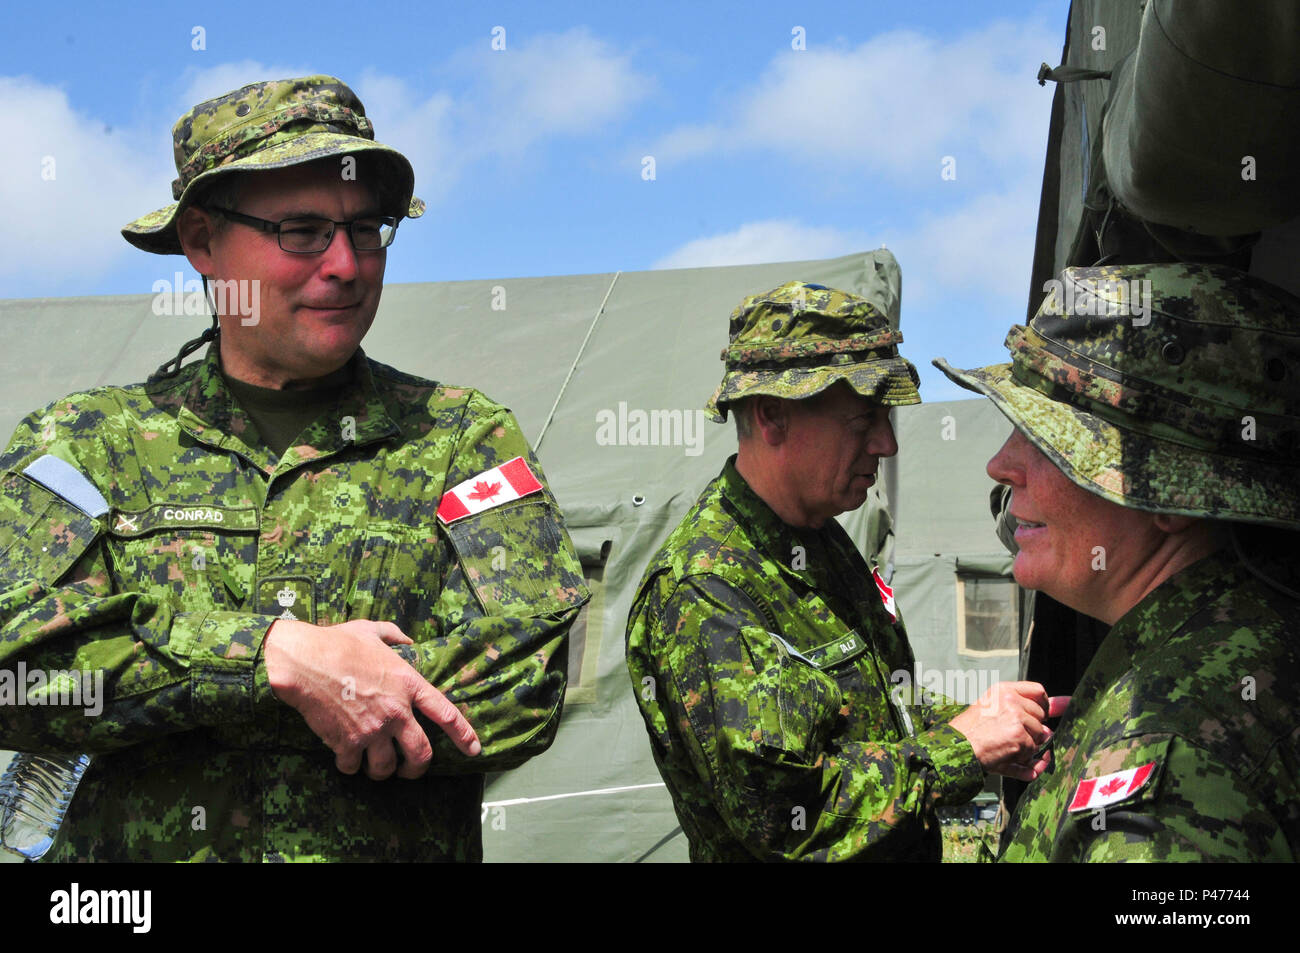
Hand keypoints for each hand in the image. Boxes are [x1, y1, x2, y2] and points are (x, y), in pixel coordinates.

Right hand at [263, 618, 480, 779]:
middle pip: (421, 754)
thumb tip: (408, 640)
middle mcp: (396, 711)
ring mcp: (372, 729)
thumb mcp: (372, 631)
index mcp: (408, 683)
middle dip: (418, 768)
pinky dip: (351, 767)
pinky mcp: (346, 742)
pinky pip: (353, 767)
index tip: (474, 750)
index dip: (464, 735)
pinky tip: (346, 759)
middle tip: (412, 771)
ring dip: (382, 771)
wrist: (303, 661)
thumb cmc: (337, 643)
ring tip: (376, 767)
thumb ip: (395, 636)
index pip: (446, 714)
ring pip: (386, 768)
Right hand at [949, 681, 1051, 781]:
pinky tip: (1006, 756)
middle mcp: (1011, 700)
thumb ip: (1025, 705)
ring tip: (1004, 747)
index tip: (1045, 714)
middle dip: (1032, 730)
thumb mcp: (992, 709)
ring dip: (1027, 746)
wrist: (954, 749)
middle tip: (1009, 736)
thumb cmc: (969, 732)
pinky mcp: (1019, 737)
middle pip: (1041, 716)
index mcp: (1003, 690)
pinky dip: (1023, 760)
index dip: (1044, 705)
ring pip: (1039, 735)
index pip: (1038, 691)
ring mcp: (1017, 718)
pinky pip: (1034, 751)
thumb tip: (1067, 703)